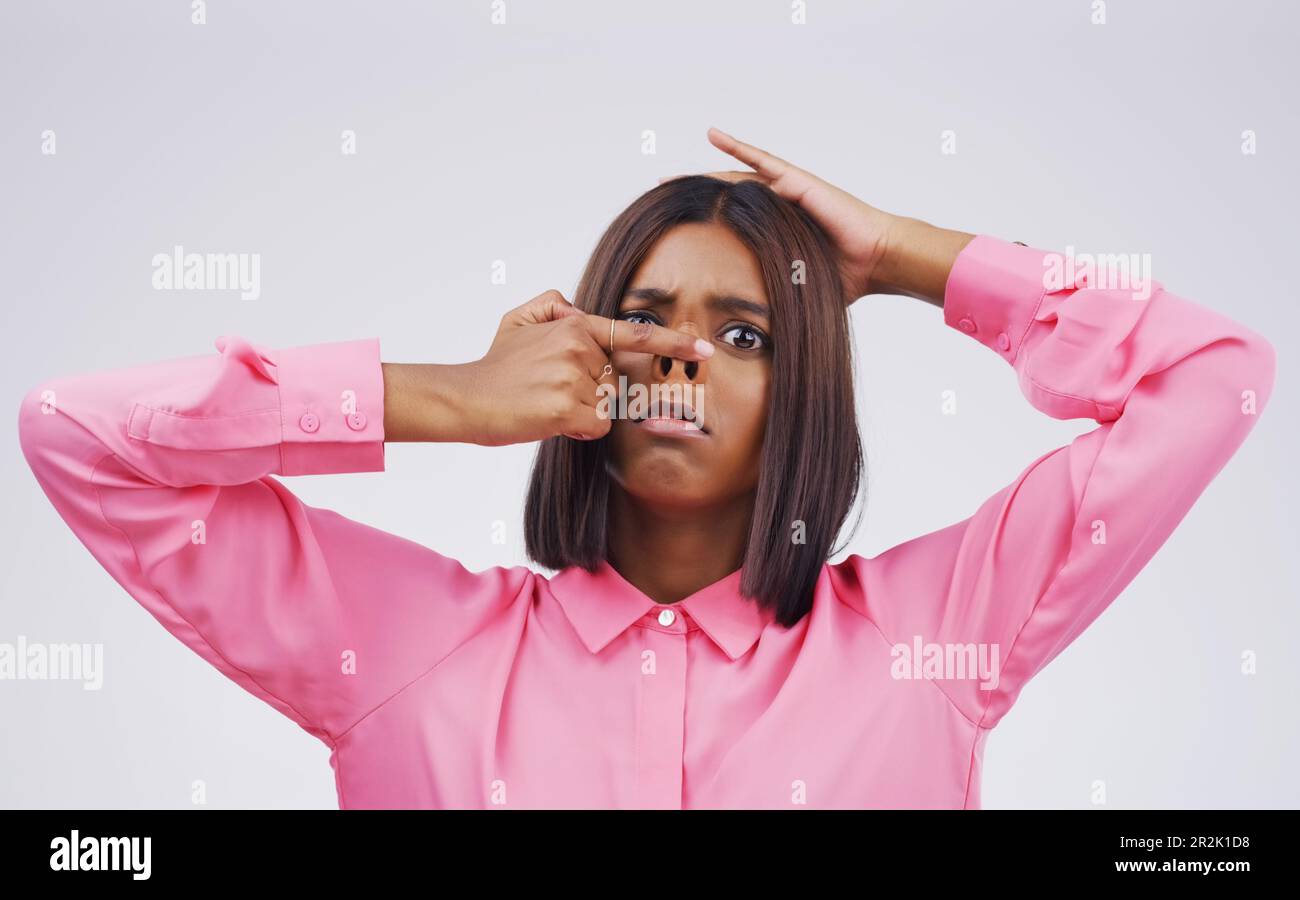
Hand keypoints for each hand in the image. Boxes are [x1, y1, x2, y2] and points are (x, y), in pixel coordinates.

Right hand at [462, 289, 714, 444]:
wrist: (465, 399)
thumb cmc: (495, 367)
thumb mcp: (518, 320)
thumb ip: (553, 306)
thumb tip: (580, 311)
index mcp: (573, 325)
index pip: (634, 333)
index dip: (673, 342)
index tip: (704, 348)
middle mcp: (577, 347)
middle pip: (614, 382)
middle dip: (592, 394)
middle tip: (551, 392)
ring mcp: (572, 378)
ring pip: (605, 406)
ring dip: (582, 413)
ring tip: (546, 405)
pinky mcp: (564, 408)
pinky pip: (594, 426)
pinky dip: (576, 430)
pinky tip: (548, 420)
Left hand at [660, 127, 899, 304]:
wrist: (875, 259)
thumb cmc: (843, 278)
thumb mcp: (794, 291)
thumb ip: (773, 302)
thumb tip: (753, 336)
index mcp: (771, 232)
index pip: (726, 225)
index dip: (698, 225)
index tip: (667, 229)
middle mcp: (774, 207)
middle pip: (721, 199)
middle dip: (688, 199)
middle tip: (655, 198)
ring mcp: (783, 190)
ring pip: (732, 180)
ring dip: (699, 178)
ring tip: (666, 177)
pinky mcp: (795, 180)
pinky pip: (761, 161)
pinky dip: (737, 147)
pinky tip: (712, 134)